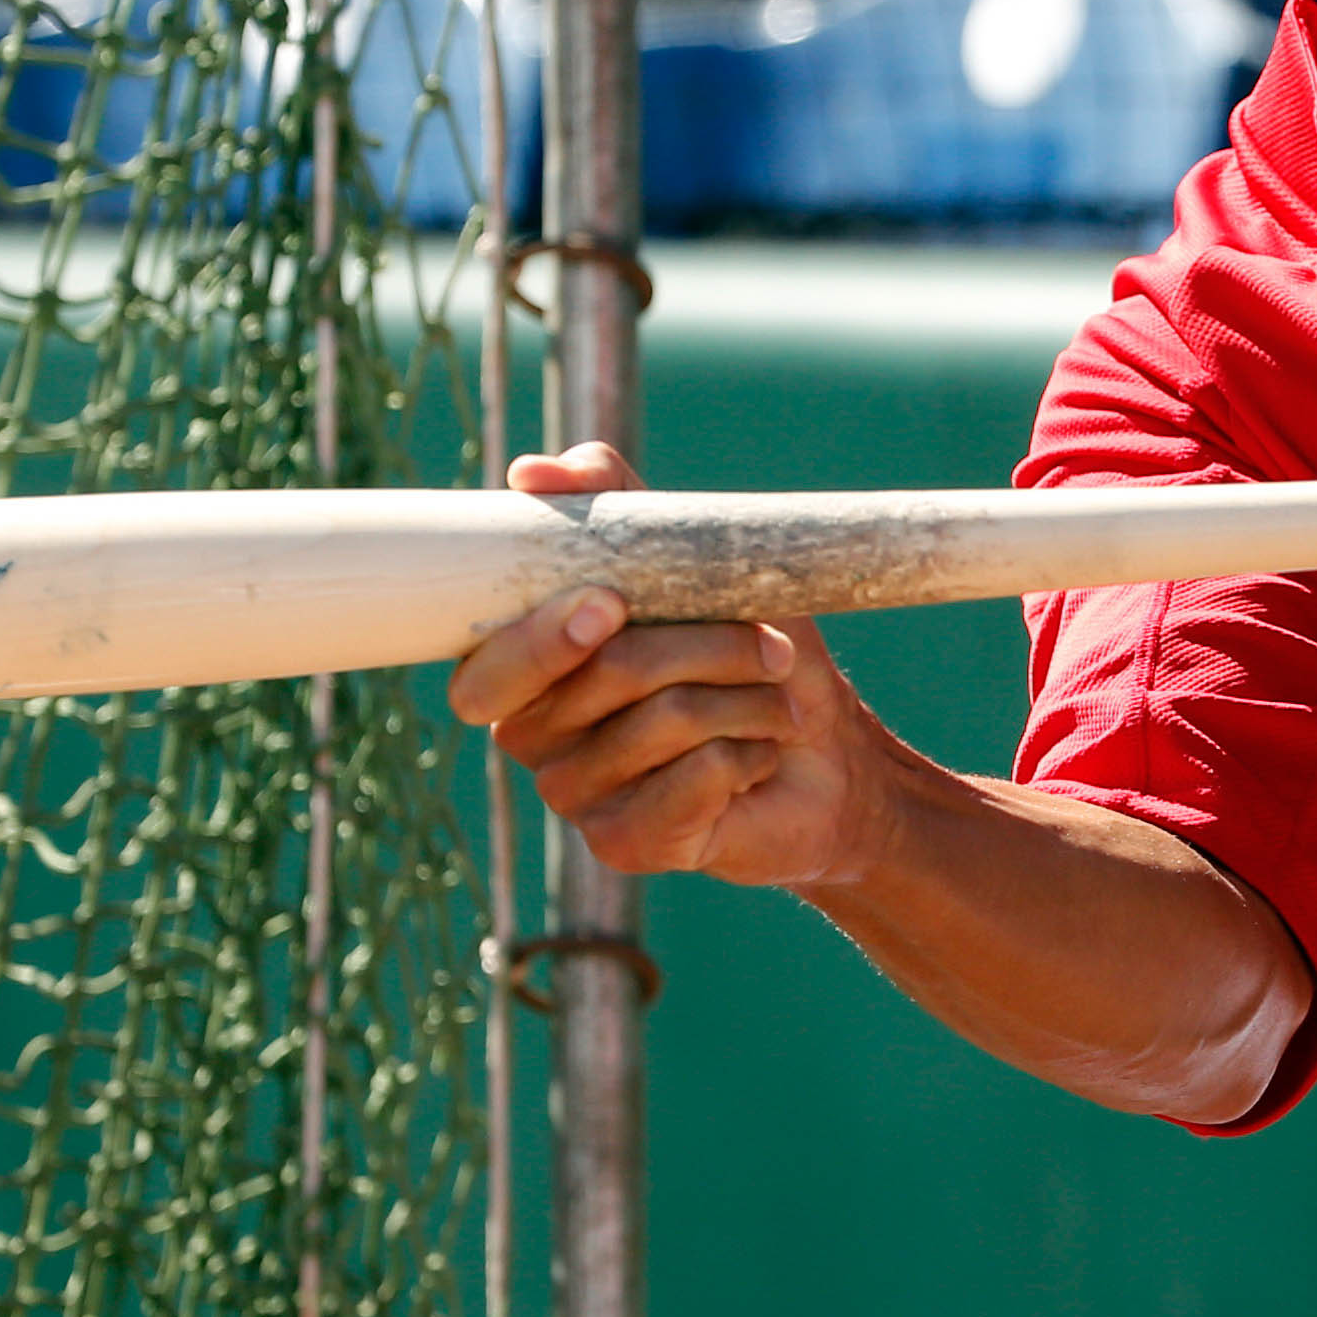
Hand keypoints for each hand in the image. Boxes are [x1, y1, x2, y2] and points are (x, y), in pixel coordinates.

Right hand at [441, 441, 889, 883]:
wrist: (829, 756)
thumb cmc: (749, 650)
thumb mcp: (694, 561)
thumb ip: (615, 507)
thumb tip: (531, 472)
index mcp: (523, 667)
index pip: (487, 669)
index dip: (539, 639)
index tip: (609, 603)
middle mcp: (530, 735)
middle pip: (601, 676)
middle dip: (705, 646)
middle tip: (769, 644)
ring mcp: (573, 795)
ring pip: (659, 723)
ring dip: (745, 698)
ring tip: (773, 700)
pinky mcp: (626, 844)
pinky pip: (689, 783)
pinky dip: (748, 753)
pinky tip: (757, 759)